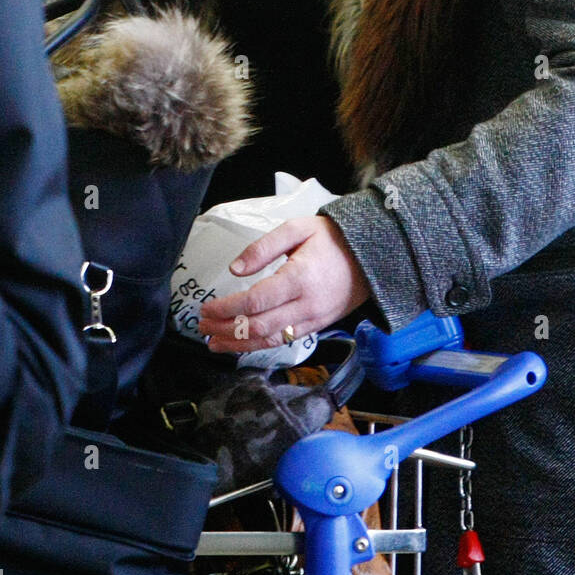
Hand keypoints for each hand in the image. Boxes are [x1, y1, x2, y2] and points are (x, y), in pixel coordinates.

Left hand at [197, 214, 370, 353]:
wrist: (372, 255)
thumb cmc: (333, 238)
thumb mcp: (297, 228)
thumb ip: (264, 247)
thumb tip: (235, 268)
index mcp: (300, 278)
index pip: (255, 300)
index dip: (227, 308)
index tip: (206, 309)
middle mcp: (306, 304)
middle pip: (259, 326)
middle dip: (226, 330)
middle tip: (202, 327)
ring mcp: (314, 319)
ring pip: (270, 340)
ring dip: (239, 344)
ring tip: (214, 343)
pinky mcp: (318, 326)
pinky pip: (285, 341)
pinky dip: (260, 346)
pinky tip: (242, 344)